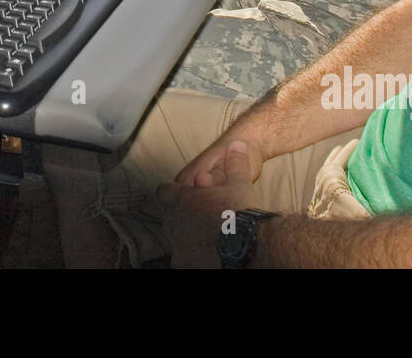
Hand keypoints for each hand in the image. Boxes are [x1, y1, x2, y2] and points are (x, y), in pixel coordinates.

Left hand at [156, 140, 263, 267]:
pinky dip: (193, 255)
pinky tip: (210, 253)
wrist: (247, 247)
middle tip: (202, 214)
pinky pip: (184, 258)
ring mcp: (177, 247)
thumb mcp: (240, 183)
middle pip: (169, 216)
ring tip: (208, 234)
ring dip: (187, 235)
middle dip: (182, 214)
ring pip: (176, 238)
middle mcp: (173, 224)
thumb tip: (238, 144)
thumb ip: (235, 163)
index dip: (175, 192)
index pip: (163, 192)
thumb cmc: (240, 212)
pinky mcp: (185, 266)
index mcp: (180, 200)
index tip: (189, 195)